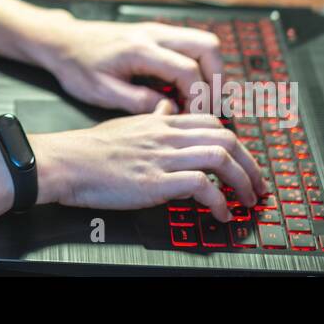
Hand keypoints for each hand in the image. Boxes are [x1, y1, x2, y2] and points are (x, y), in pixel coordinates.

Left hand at [31, 12, 222, 114]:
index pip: (187, 70)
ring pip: (204, 43)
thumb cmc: (77, 66)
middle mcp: (154, 34)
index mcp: (140, 50)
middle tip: (211, 108)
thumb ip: (137, 102)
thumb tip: (170, 111)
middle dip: (217, 79)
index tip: (198, 119)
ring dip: (211, 72)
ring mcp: (157, 31)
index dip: (199, 97)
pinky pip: (191, 45)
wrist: (62, 41)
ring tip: (202, 101)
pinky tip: (186, 90)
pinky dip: (198, 67)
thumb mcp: (101, 93)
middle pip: (208, 47)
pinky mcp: (157, 34)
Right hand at [32, 102, 267, 216]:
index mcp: (161, 122)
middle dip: (251, 163)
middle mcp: (167, 136)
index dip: (236, 142)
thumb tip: (165, 110)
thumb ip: (151, 117)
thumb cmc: (89, 149)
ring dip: (243, 182)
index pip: (212, 121)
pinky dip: (219, 200)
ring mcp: (162, 158)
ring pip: (220, 157)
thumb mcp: (125, 123)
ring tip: (248, 201)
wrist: (65, 161)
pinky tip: (221, 213)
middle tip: (258, 185)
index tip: (243, 162)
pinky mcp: (155, 182)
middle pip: (227, 137)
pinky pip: (201, 186)